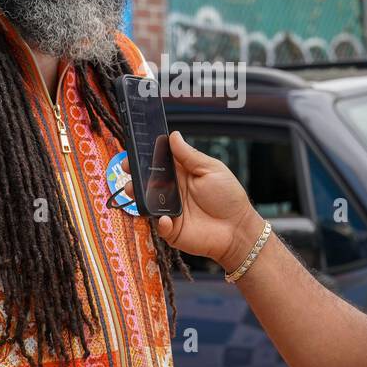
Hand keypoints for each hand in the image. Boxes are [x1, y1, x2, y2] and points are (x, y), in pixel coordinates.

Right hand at [126, 131, 262, 270]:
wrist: (238, 229)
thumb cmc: (228, 197)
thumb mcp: (211, 169)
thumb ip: (190, 155)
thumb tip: (173, 136)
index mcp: (181, 175)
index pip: (159, 163)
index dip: (146, 157)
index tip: (135, 150)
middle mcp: (172, 192)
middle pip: (148, 182)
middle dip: (134, 175)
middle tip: (128, 168)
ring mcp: (170, 211)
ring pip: (147, 203)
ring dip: (138, 196)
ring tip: (133, 190)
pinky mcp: (172, 230)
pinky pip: (160, 225)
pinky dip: (160, 222)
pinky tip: (166, 218)